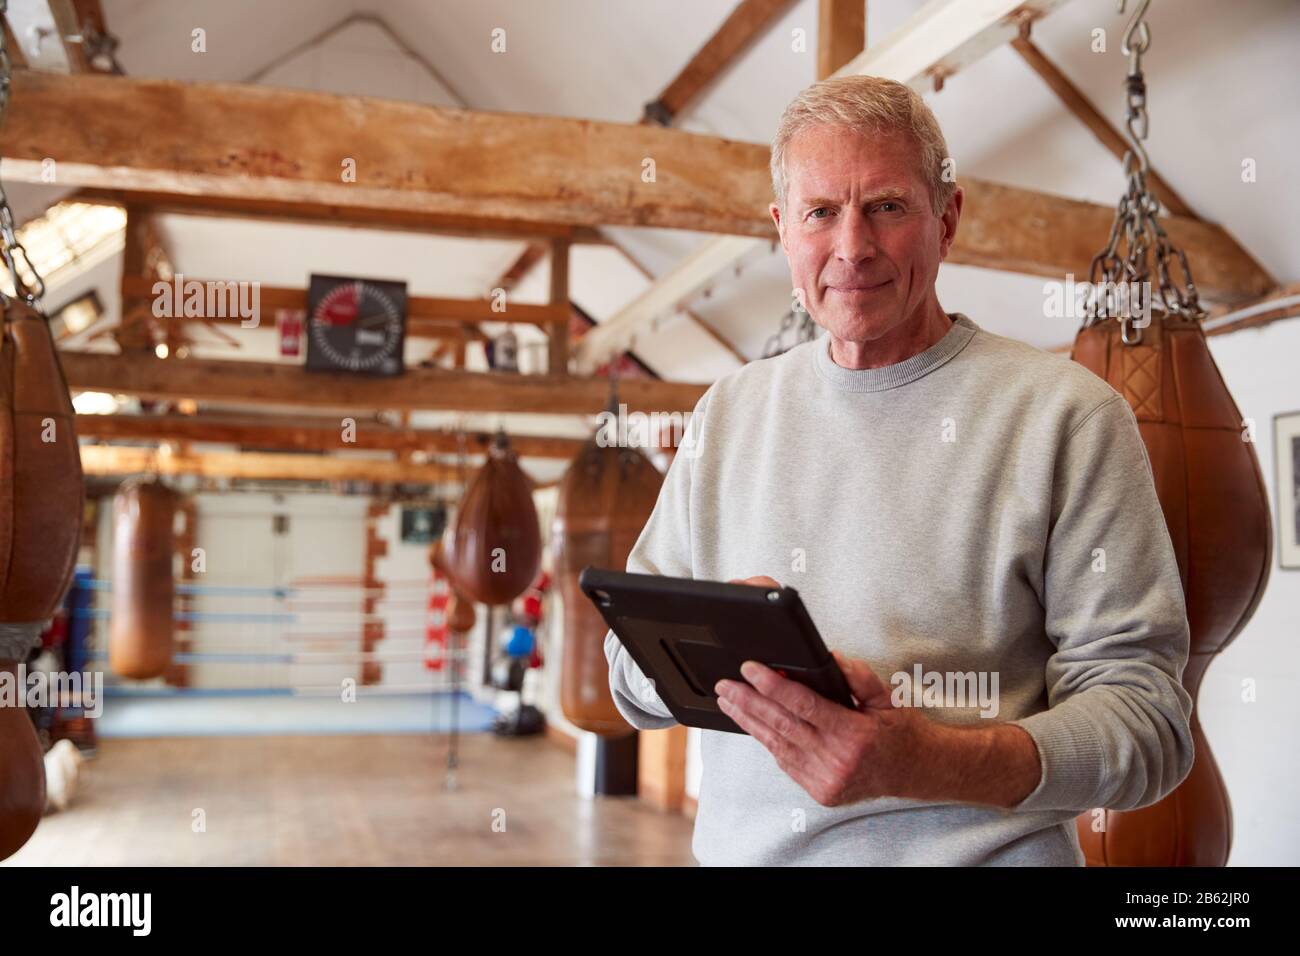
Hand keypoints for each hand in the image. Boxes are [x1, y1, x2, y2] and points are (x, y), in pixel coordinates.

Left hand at [714, 635, 923, 807]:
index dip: (772, 686)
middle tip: (725, 684)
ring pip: (777, 745)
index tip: (750, 669)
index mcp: (853, 734)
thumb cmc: (899, 730)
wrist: (916, 771)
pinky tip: (752, 723)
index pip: (802, 705)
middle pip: (781, 725)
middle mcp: (836, 761)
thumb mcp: (885, 696)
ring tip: (728, 701)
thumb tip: (828, 657)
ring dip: (749, 721)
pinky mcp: (820, 792)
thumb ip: (856, 676)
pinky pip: (785, 762)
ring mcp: (826, 780)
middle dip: (748, 702)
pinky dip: (767, 740)